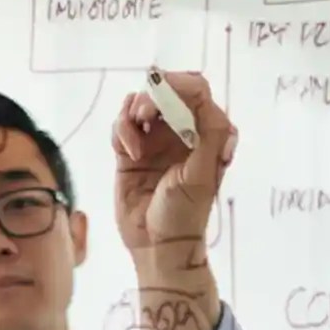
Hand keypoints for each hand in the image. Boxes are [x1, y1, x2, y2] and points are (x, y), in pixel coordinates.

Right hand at [111, 71, 236, 255]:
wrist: (157, 246)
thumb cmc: (186, 213)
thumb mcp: (204, 173)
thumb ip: (209, 131)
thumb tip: (199, 93)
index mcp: (205, 133)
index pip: (195, 90)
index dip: (178, 83)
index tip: (160, 90)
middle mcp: (180, 132)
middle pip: (164, 92)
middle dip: (151, 97)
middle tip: (143, 116)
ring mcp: (153, 141)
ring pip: (138, 105)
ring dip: (132, 113)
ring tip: (133, 142)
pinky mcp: (129, 153)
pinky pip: (121, 126)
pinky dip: (120, 130)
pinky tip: (128, 152)